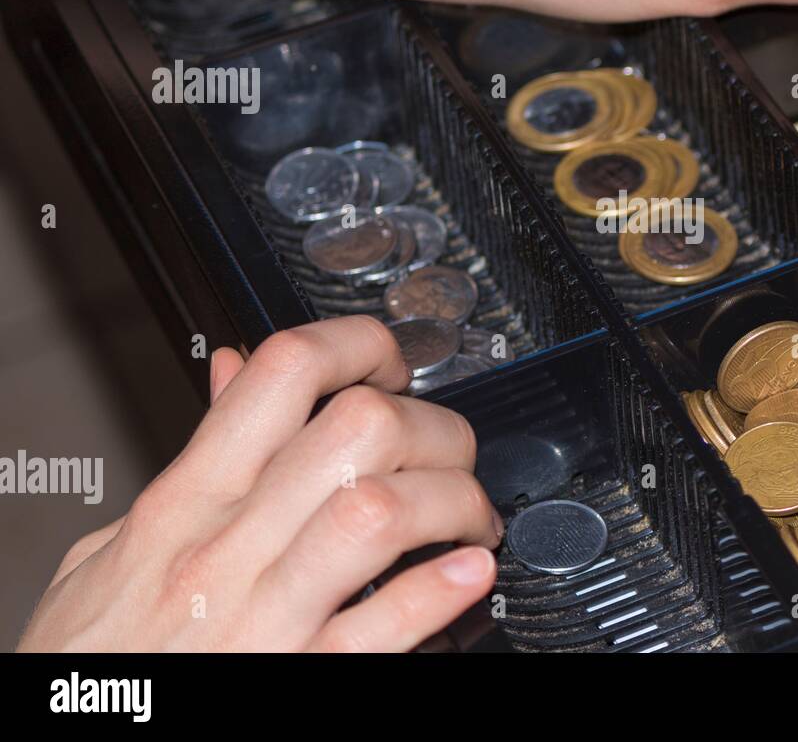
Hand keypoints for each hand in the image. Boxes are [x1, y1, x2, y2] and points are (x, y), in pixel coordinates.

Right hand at [17, 316, 500, 651]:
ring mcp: (266, 617)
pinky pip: (386, 622)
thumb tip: (234, 372)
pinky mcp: (303, 681)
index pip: (284, 371)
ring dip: (451, 501)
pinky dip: (442, 589)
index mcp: (186, 503)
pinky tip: (467, 575)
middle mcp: (227, 549)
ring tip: (467, 519)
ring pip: (380, 510)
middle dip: (432, 427)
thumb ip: (191, 458)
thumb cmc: (98, 661)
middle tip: (448, 455)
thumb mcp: (113, 546)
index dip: (359, 346)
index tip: (390, 368)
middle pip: (359, 428)